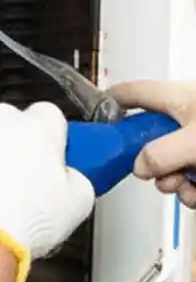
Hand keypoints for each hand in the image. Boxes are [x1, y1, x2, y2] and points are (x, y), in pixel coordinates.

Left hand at [0, 103, 93, 281]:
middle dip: (7, 141)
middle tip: (7, 176)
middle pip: (6, 119)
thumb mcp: (76, 205)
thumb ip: (76, 178)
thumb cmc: (22, 223)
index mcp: (38, 129)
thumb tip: (68, 175)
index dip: (45, 136)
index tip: (42, 154)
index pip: (47, 115)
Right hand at [107, 80, 195, 206]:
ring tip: (186, 186)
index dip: (110, 103)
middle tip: (160, 175)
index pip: (132, 93)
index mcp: (179, 97)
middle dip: (152, 165)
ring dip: (175, 182)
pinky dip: (193, 188)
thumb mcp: (193, 141)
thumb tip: (140, 166)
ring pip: (173, 162)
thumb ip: (159, 155)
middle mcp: (188, 115)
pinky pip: (192, 175)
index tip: (96, 117)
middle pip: (151, 139)